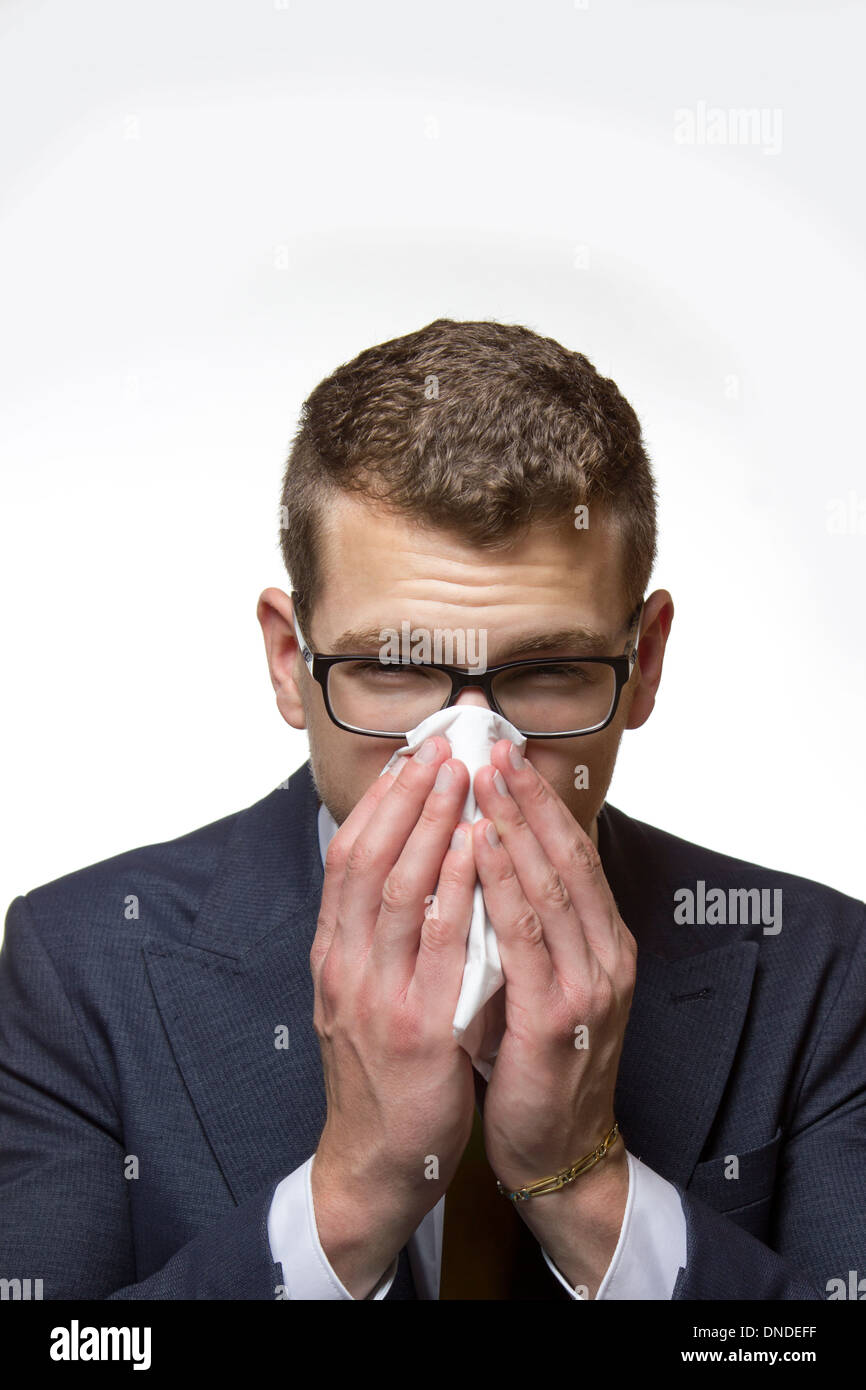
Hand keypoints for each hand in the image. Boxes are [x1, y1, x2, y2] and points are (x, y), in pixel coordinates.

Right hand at [309, 737, 476, 1296]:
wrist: (379, 1157)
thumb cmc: (383, 1069)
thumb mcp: (362, 994)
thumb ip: (378, 936)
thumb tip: (410, 866)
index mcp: (333, 953)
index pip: (347, 857)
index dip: (379, 803)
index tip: (411, 758)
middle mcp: (345, 965)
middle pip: (368, 859)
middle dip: (407, 798)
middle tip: (442, 748)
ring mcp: (376, 995)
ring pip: (400, 890)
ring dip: (433, 826)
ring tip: (463, 779)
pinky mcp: (417, 1027)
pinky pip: (441, 944)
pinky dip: (459, 887)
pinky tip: (482, 849)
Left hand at [471, 740, 635, 1293]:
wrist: (556, 1150)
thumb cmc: (537, 1061)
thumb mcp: (546, 983)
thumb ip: (533, 927)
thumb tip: (499, 859)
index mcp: (604, 945)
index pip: (575, 855)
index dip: (542, 803)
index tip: (507, 755)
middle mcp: (605, 957)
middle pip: (567, 858)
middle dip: (527, 799)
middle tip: (490, 747)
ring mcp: (586, 987)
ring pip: (549, 887)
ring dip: (513, 827)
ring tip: (481, 779)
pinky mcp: (556, 1020)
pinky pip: (524, 938)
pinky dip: (499, 885)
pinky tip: (476, 848)